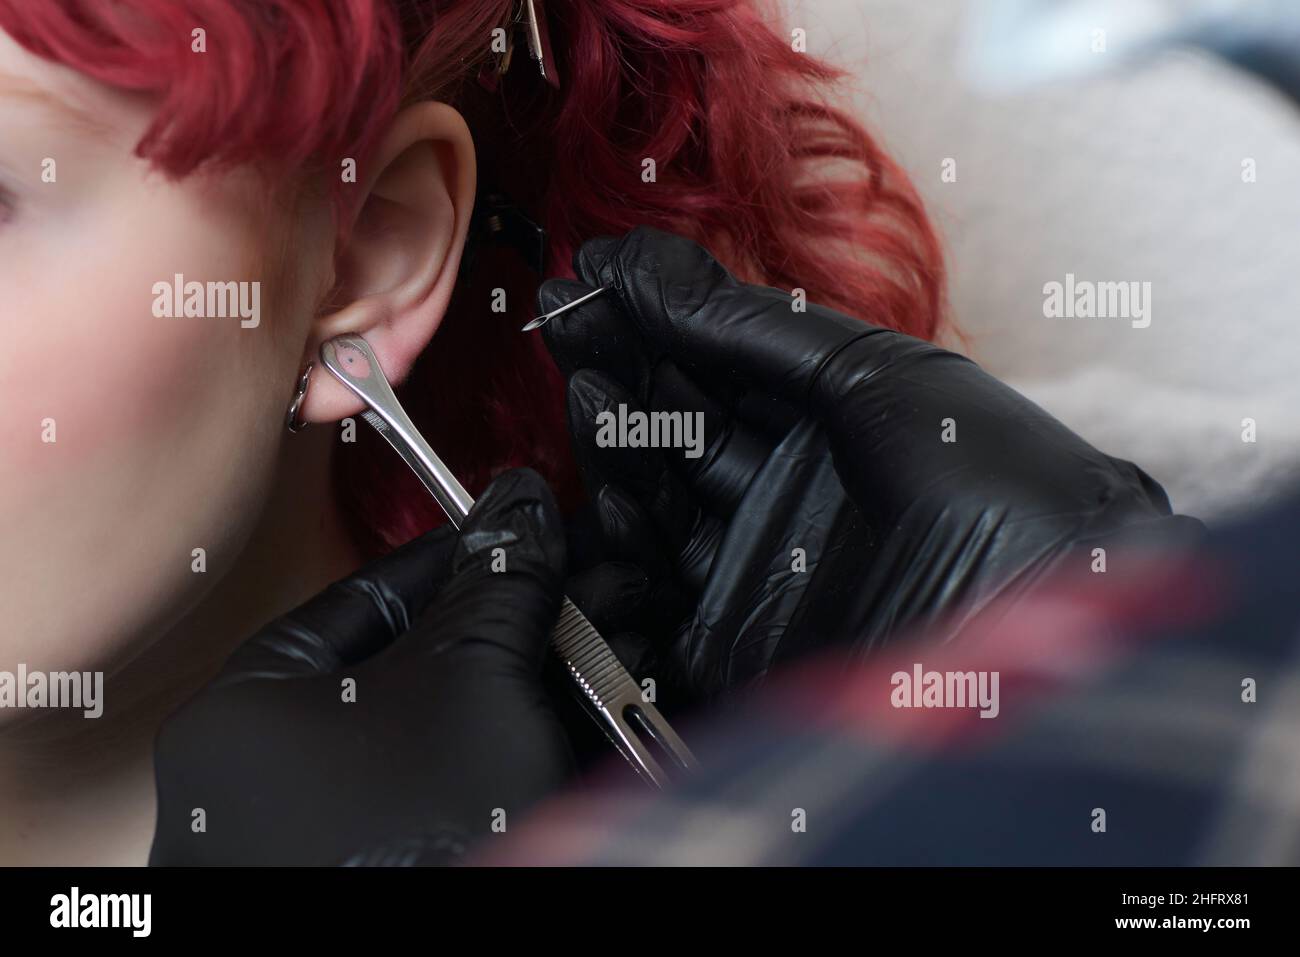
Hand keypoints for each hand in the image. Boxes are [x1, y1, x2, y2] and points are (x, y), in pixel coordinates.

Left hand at [149, 468, 573, 865]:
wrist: (487, 901)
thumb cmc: (410, 838)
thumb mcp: (470, 678)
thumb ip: (497, 582)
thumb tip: (519, 511)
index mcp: (247, 710)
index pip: (368, 592)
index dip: (463, 553)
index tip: (524, 532)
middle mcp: (274, 771)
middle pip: (417, 660)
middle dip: (517, 621)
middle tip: (584, 589)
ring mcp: (331, 827)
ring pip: (449, 723)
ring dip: (536, 678)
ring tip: (610, 645)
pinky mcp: (391, 856)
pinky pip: (459, 778)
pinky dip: (522, 742)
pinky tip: (589, 713)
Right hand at [539, 227, 1198, 702]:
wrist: (1037, 618)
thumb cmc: (991, 480)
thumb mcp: (868, 373)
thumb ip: (742, 323)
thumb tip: (636, 259)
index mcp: (838, 419)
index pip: (718, 361)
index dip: (653, 319)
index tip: (590, 279)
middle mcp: (795, 488)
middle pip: (679, 425)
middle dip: (622, 368)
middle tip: (565, 320)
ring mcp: (763, 562)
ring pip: (659, 498)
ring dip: (618, 442)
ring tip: (586, 385)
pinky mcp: (737, 637)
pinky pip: (655, 587)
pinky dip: (623, 539)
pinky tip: (609, 486)